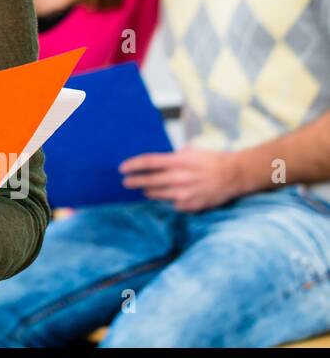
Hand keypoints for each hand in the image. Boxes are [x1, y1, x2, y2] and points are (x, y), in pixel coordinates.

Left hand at [120, 145, 244, 211]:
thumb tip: (155, 161)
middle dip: (134, 182)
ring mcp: (185, 193)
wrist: (235, 175)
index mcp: (178, 161)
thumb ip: (173, 156)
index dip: (132, 165)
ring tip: (144, 189)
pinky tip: (170, 196)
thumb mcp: (191, 151)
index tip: (122, 168)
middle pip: (148, 181)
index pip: (148, 162)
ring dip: (148, 191)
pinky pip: (173, 204)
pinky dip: (170, 199)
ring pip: (157, 194)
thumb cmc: (212, 160)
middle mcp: (180, 177)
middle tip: (125, 182)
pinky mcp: (191, 205)